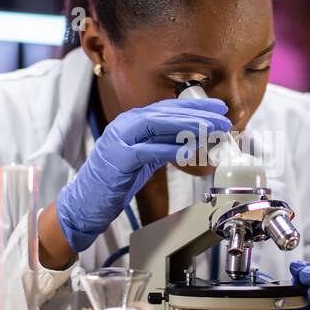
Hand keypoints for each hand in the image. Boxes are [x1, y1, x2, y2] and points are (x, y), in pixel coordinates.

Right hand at [55, 98, 229, 252]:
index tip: (219, 108)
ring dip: (188, 127)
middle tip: (223, 119)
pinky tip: (189, 152)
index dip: (196, 106)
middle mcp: (124, 124)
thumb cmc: (115, 181)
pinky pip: (148, 151)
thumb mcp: (144, 158)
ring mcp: (119, 140)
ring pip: (157, 125)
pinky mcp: (117, 159)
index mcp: (132, 121)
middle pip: (165, 112)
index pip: (168, 108)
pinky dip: (169, 149)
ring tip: (211, 130)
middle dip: (198, 114)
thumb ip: (164, 145)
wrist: (85, 203)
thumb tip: (195, 141)